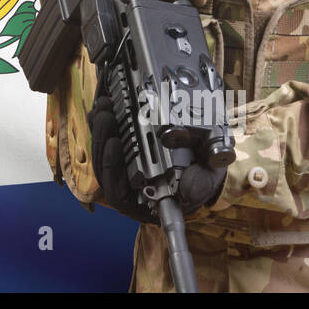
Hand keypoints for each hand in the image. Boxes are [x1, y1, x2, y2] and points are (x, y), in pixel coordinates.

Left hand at [88, 96, 225, 222]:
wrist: (205, 162)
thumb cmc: (203, 173)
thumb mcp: (210, 175)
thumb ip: (202, 182)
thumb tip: (188, 190)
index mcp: (149, 200)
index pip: (119, 195)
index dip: (111, 171)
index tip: (114, 144)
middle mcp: (132, 190)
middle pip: (104, 169)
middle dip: (103, 139)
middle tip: (107, 117)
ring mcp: (124, 171)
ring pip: (101, 154)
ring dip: (100, 129)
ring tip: (104, 108)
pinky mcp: (120, 154)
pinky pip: (102, 143)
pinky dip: (98, 126)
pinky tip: (100, 109)